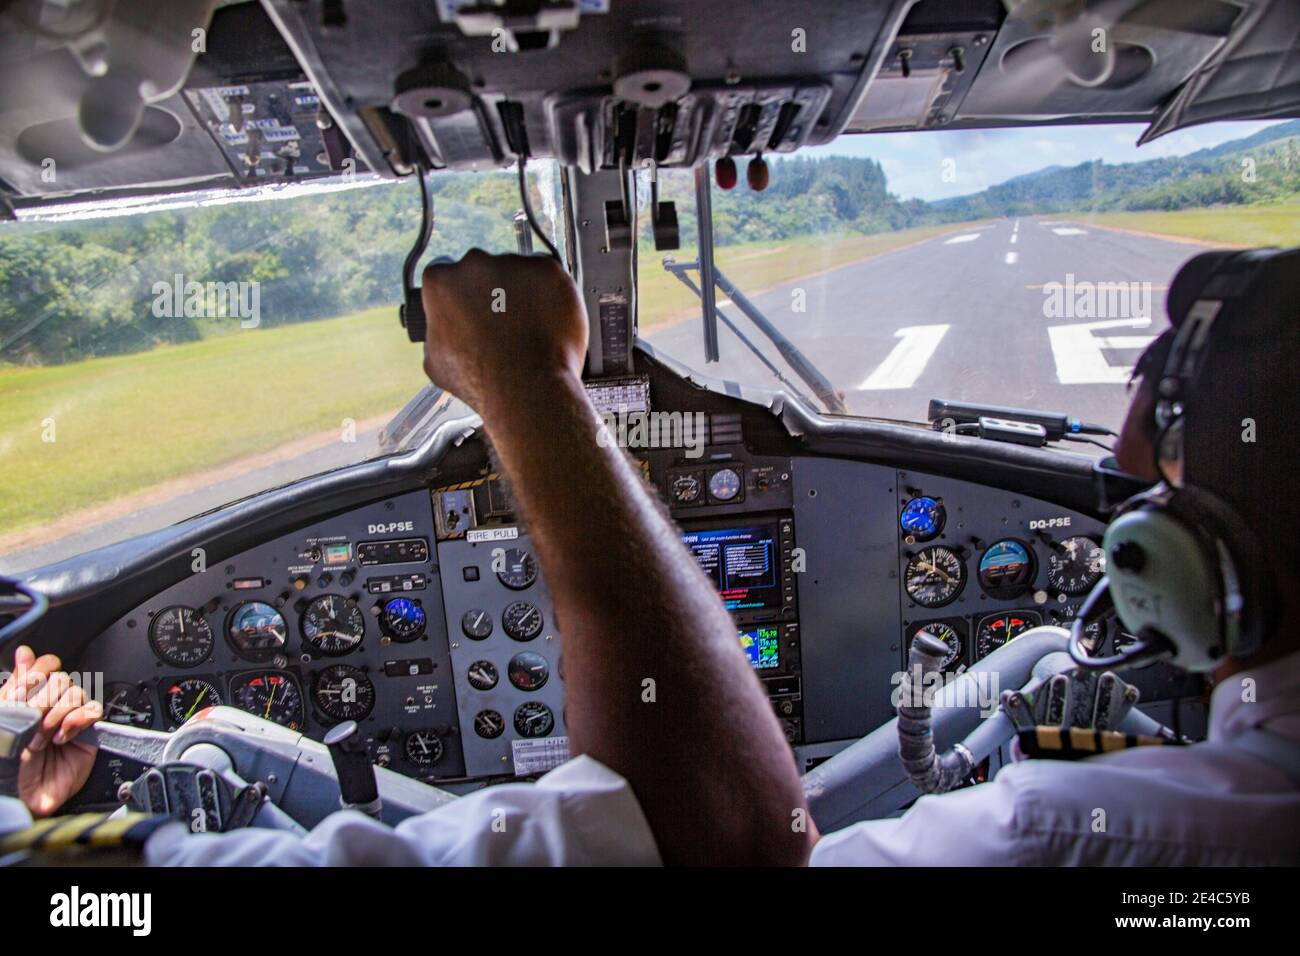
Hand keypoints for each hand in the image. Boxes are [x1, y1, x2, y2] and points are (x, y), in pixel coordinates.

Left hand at [0, 645, 99, 816]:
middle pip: (61, 678)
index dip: (39, 673)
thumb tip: (25, 653)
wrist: (22, 794)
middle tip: (32, 724)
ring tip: (45, 737)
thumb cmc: (7, 763)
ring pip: (76, 692)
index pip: (44, 666)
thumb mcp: (4, 719)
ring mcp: (70, 717)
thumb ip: (14, 686)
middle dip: (43, 702)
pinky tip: (64, 736)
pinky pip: (94, 709)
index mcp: (29, 697)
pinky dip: (78, 721)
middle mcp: (50, 704)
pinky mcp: (89, 731)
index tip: (28, 690)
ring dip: (57, 716)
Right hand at [420, 250, 588, 416]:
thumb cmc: (482, 381)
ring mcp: (513, 264)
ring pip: (517, 272)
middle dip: (490, 291)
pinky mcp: (547, 270)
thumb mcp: (435, 361)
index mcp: (441, 282)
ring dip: (521, 293)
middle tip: (502, 323)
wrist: (528, 388)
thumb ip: (437, 330)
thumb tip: (442, 327)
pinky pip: (547, 277)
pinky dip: (549, 295)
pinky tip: (546, 322)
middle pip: (482, 269)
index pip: (446, 275)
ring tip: (527, 328)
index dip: (460, 294)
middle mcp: (474, 264)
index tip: (470, 308)